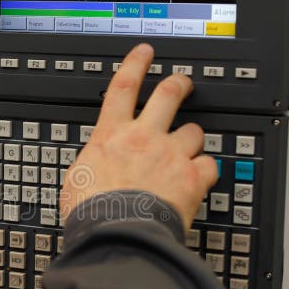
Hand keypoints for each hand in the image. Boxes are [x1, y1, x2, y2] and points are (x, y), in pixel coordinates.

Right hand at [60, 44, 218, 229]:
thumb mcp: (78, 179)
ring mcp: (170, 155)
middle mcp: (143, 138)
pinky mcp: (191, 177)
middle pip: (167, 95)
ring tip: (187, 152)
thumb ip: (95, 162)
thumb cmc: (92, 213)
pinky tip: (198, 180)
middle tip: (183, 83)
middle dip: (178, 84)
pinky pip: (209, 165)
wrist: (116, 235)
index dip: (135, 64)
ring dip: (192, 140)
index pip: (123, 87)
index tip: (144, 53)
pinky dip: (205, 171)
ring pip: (194, 131)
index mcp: (111, 136)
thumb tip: (97, 165)